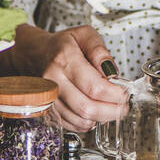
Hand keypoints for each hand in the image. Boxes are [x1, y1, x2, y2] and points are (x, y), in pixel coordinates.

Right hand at [0, 23, 127, 131]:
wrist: (35, 54)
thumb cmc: (61, 44)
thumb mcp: (84, 34)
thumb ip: (99, 50)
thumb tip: (112, 72)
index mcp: (64, 59)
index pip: (95, 87)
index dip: (115, 94)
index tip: (125, 93)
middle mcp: (54, 81)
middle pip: (88, 107)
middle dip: (112, 111)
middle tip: (123, 106)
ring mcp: (49, 98)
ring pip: (80, 120)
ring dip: (101, 119)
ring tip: (111, 109)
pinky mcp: (48, 109)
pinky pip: (71, 124)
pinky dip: (87, 123)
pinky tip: (95, 113)